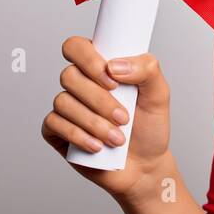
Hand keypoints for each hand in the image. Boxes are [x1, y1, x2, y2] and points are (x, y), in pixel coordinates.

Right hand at [40, 35, 172, 200]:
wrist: (144, 166)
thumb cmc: (150, 127)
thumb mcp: (159, 95)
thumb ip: (147, 69)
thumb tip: (114, 65)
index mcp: (101, 67)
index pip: (77, 47)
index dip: (89, 59)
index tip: (113, 81)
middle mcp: (80, 84)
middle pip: (69, 75)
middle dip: (100, 100)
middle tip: (124, 118)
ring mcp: (67, 107)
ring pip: (63, 102)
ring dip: (94, 122)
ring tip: (118, 139)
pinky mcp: (57, 131)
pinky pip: (53, 124)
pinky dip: (78, 135)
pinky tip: (97, 147)